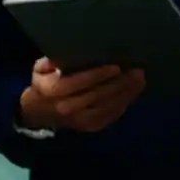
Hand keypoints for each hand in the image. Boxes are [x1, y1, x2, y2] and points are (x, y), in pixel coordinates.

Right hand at [18, 57, 144, 132]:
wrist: (39, 114)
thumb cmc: (44, 85)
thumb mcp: (40, 69)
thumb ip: (52, 60)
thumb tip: (69, 53)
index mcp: (54, 90)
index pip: (80, 82)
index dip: (99, 75)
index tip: (116, 66)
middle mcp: (68, 107)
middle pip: (99, 95)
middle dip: (120, 83)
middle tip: (136, 71)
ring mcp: (81, 120)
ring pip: (108, 107)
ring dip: (127, 94)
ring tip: (140, 81)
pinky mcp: (91, 127)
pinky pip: (111, 116)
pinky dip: (124, 104)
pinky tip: (133, 93)